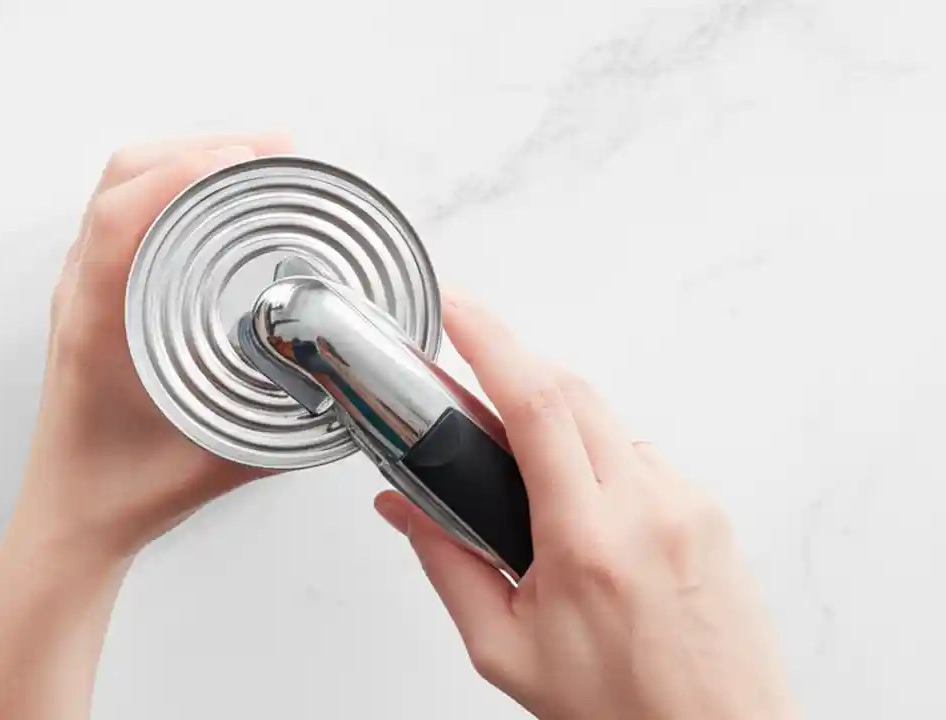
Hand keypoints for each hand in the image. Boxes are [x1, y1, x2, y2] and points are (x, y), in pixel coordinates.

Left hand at [23, 132, 292, 558]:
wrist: (71, 518)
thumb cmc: (125, 492)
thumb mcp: (217, 461)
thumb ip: (286, 433)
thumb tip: (355, 392)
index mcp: (93, 323)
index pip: (121, 214)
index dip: (184, 171)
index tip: (249, 157)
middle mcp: (80, 292)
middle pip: (122, 177)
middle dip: (199, 147)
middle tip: (275, 153)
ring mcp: (81, 288)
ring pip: (121, 188)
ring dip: (184, 161)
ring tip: (254, 162)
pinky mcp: (93, 294)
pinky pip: (123, 214)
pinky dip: (169, 189)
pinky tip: (216, 203)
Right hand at [375, 292, 795, 718]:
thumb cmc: (622, 709)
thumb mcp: (504, 649)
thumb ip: (445, 565)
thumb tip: (400, 508)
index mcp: (589, 542)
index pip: (537, 406)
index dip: (491, 341)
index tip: (457, 308)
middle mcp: (649, 509)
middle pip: (573, 392)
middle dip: (514, 366)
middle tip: (468, 375)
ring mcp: (689, 505)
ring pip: (607, 421)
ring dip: (558, 422)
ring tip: (524, 476)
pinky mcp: (710, 512)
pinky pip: (641, 455)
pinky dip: (598, 458)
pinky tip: (579, 507)